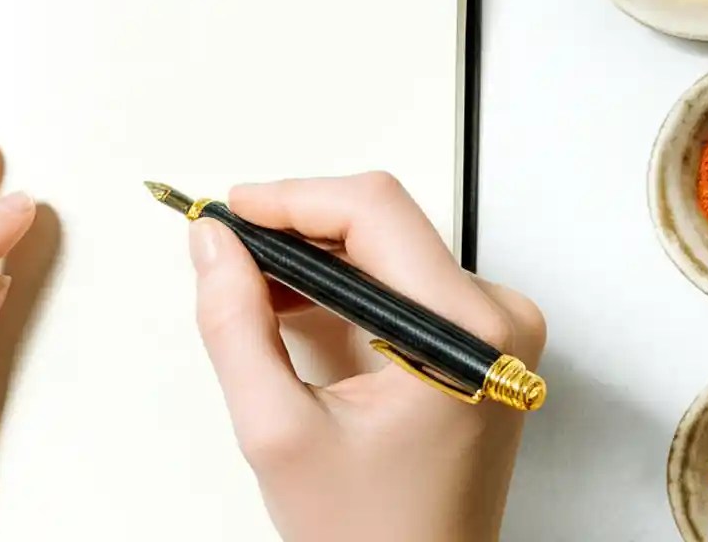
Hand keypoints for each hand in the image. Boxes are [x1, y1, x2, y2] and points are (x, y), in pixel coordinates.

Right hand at [189, 173, 545, 541]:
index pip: (374, 211)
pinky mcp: (475, 341)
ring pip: (385, 248)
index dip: (291, 198)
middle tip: (226, 251)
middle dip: (295, 228)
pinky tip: (289, 311)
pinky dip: (338, 287)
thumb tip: (212, 244)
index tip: (230, 212)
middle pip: (381, 222)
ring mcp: (491, 330)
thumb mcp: (277, 432)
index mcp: (465, 333)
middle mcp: (496, 319)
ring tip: (250, 292)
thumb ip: (235, 326)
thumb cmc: (371, 535)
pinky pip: (398, 281)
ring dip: (312, 259)